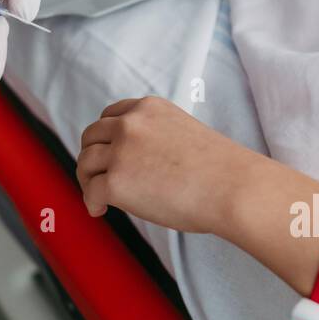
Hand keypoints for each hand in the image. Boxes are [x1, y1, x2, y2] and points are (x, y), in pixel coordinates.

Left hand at [76, 96, 258, 232]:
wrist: (233, 188)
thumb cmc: (220, 170)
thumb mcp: (184, 132)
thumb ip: (157, 137)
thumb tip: (139, 162)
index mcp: (149, 108)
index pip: (111, 115)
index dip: (104, 136)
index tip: (106, 150)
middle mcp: (130, 124)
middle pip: (92, 136)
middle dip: (91, 156)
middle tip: (96, 176)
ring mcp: (121, 152)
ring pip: (85, 162)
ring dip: (88, 180)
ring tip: (97, 196)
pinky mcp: (116, 182)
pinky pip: (91, 192)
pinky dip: (92, 203)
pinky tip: (100, 211)